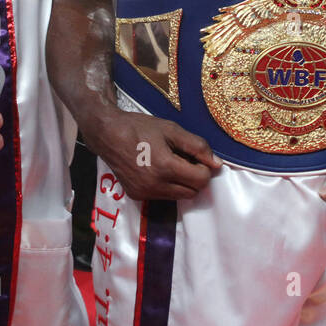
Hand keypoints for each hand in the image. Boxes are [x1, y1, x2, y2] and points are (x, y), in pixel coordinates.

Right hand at [82, 106, 219, 200]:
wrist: (108, 134)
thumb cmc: (140, 128)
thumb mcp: (171, 130)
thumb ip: (197, 146)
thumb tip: (217, 164)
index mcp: (165, 167)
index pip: (201, 180)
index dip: (204, 168)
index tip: (197, 157)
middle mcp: (155, 185)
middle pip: (192, 192)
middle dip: (195, 177)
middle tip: (185, 159)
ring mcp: (145, 193)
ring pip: (179, 197)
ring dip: (182, 183)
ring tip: (170, 163)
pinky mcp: (137, 196)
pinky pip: (163, 197)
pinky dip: (167, 186)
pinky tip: (157, 170)